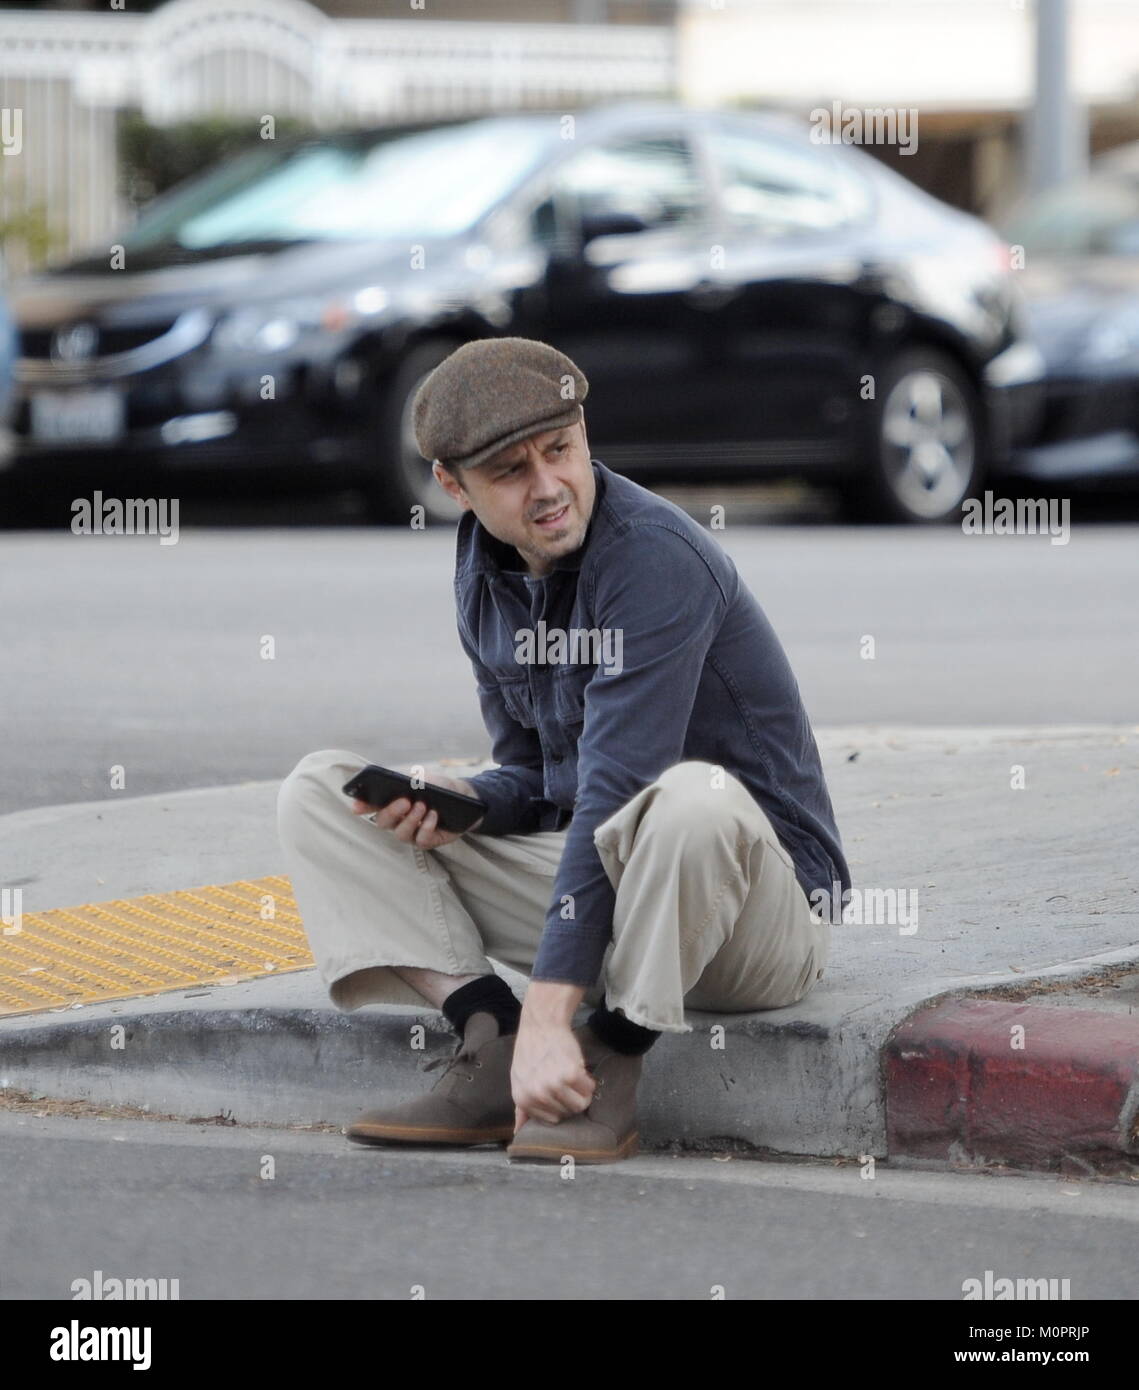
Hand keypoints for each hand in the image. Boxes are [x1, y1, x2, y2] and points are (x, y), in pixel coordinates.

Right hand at [350, 772, 482, 849]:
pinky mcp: (427, 840)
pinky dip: (426, 827)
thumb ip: (410, 780)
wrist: (464, 797)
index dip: (362, 807)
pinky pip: (421, 840)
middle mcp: (398, 820)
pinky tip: (433, 816)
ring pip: (401, 833)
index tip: (357, 806)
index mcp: (392, 802)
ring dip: (410, 819)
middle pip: (384, 822)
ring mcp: (411, 832)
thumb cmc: (439, 786)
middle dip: (392, 812)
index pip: (372, 806)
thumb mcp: (425, 778)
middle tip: (404, 801)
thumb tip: (402, 783)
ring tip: (422, 806)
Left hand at [510, 1012, 594, 1128]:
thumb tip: (518, 1133)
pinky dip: (589, 1081)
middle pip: (567, 1113)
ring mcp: (554, 1085)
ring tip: (574, 1078)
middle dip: (570, 1098)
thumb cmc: (530, 1051)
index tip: (559, 1093)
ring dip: (582, 1093)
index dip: (559, 1106)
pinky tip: (579, 1069)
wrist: (541, 1024)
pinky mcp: (571, 1074)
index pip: (552, 1120)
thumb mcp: (518, 1079)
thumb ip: (521, 1107)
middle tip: (565, 1081)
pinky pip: (589, 1089)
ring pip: (580, 1105)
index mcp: (523, 1099)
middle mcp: (537, 1095)